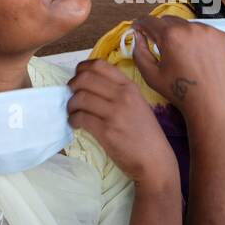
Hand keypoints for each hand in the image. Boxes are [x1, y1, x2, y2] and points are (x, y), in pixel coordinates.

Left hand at [67, 58, 178, 187]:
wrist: (154, 159)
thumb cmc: (145, 133)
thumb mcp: (137, 104)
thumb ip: (118, 92)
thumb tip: (91, 85)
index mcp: (130, 86)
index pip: (99, 65)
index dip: (82, 68)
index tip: (77, 77)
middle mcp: (122, 95)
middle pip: (85, 78)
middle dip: (72, 85)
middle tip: (70, 94)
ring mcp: (114, 112)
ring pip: (80, 97)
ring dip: (70, 105)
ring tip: (72, 112)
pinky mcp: (106, 130)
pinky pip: (80, 117)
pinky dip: (72, 119)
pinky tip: (75, 124)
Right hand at [124, 15, 224, 119]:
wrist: (212, 105)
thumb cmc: (179, 93)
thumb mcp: (151, 75)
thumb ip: (139, 52)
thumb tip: (137, 35)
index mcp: (171, 35)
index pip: (150, 20)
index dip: (141, 24)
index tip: (139, 28)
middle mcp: (191, 27)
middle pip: (170, 20)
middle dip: (162, 29)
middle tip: (162, 45)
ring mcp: (211, 31)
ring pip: (189, 25)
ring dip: (182, 34)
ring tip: (184, 54)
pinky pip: (207, 33)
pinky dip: (200, 40)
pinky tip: (200, 57)